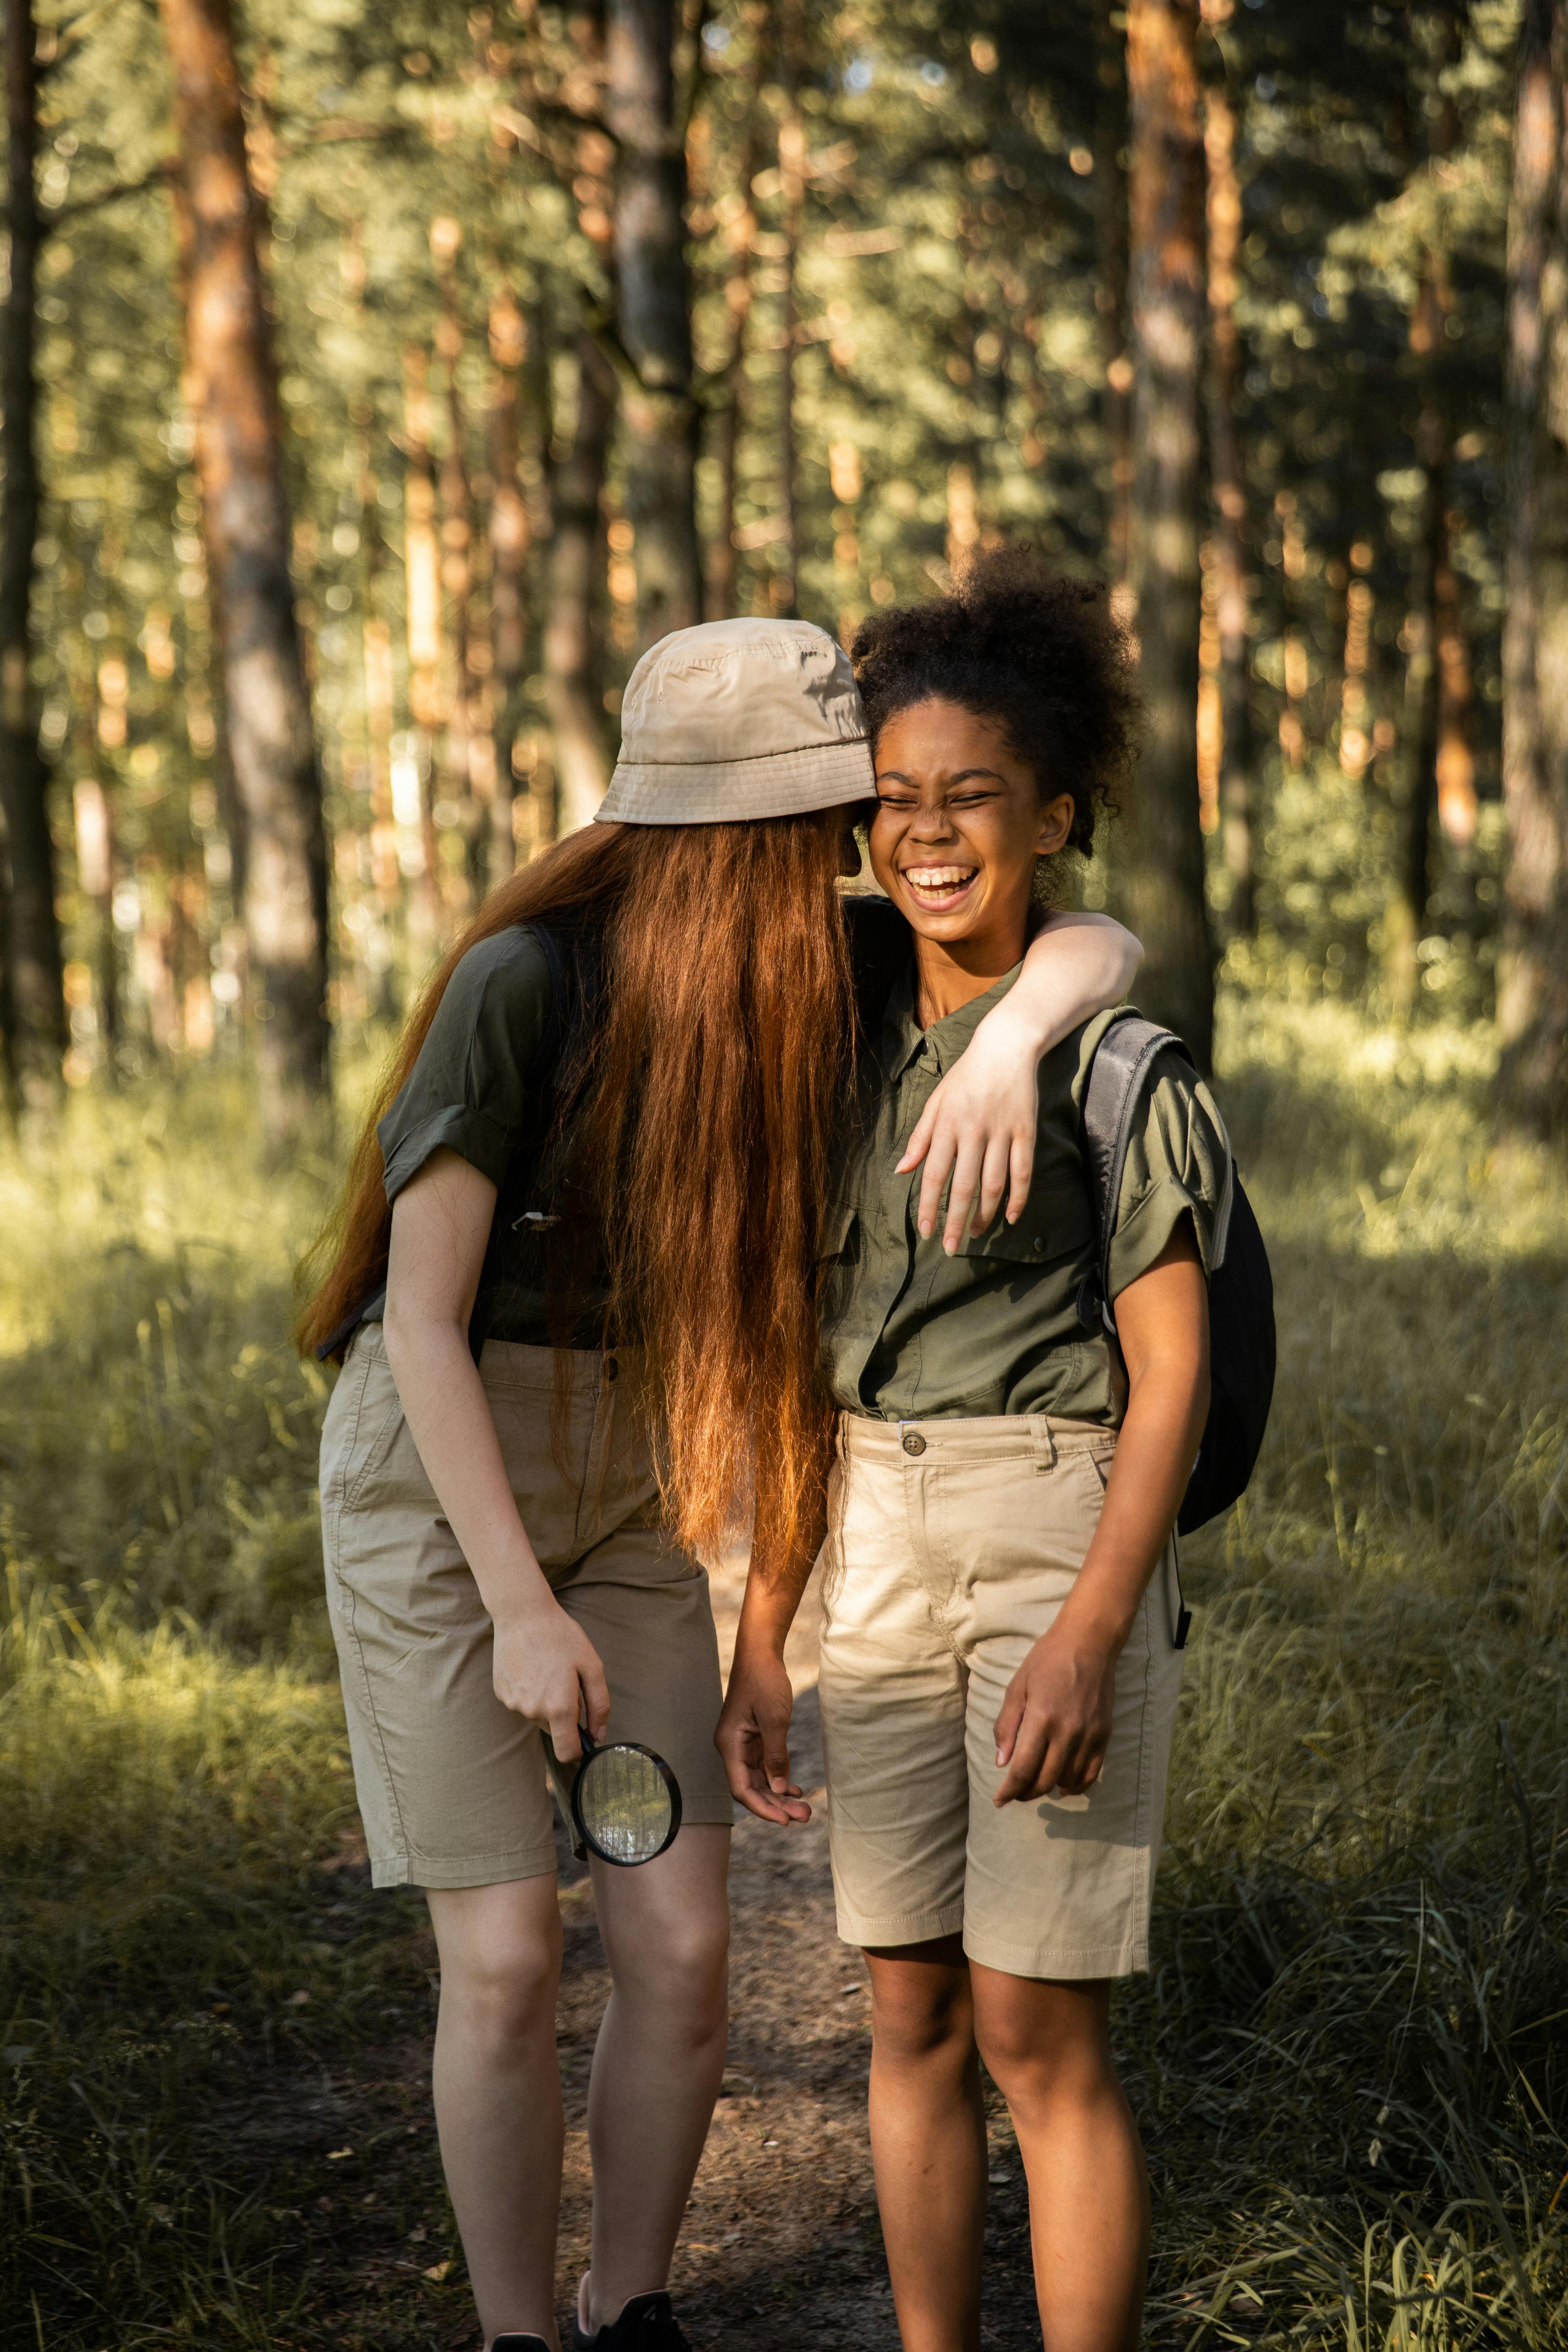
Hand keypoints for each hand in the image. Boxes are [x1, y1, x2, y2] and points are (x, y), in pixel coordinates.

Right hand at [492, 1603, 609, 1761]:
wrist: (522, 1614)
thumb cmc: (561, 1637)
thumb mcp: (592, 1667)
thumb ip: (599, 1706)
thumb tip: (599, 1736)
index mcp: (558, 1707)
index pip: (567, 1753)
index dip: (579, 1748)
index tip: (584, 1733)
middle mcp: (533, 1711)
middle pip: (555, 1731)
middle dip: (565, 1716)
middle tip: (567, 1682)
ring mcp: (513, 1703)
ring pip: (538, 1717)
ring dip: (547, 1703)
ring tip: (548, 1671)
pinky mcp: (502, 1693)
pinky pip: (522, 1703)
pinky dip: (530, 1693)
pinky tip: (532, 1668)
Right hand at [716, 1647, 811, 1824]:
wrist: (761, 1654)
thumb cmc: (765, 1681)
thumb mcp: (775, 1718)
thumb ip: (776, 1754)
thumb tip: (778, 1789)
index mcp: (729, 1744)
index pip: (742, 1788)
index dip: (762, 1808)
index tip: (786, 1820)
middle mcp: (732, 1748)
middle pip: (751, 1788)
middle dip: (776, 1806)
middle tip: (805, 1817)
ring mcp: (742, 1745)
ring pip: (759, 1780)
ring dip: (779, 1796)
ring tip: (804, 1809)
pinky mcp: (753, 1740)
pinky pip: (764, 1767)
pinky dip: (779, 1779)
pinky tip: (794, 1789)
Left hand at [897, 1001, 1038, 1250]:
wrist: (1005, 1047)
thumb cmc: (965, 1077)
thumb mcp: (936, 1102)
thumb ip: (920, 1138)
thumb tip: (901, 1171)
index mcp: (947, 1125)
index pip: (934, 1174)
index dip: (930, 1207)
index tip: (926, 1232)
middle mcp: (973, 1131)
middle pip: (964, 1186)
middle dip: (955, 1221)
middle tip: (950, 1247)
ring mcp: (1002, 1132)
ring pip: (994, 1184)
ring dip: (985, 1214)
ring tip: (975, 1233)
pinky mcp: (1025, 1131)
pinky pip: (1023, 1171)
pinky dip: (1018, 1198)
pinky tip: (1010, 1217)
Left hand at [992, 1617, 1119, 1803]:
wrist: (1089, 1643)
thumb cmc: (1046, 1661)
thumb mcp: (1017, 1687)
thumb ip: (1007, 1726)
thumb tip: (1001, 1762)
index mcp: (1041, 1718)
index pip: (1023, 1769)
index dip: (1009, 1790)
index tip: (998, 1801)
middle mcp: (1067, 1731)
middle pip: (1044, 1779)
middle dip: (1025, 1793)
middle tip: (1015, 1794)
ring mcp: (1089, 1734)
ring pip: (1067, 1780)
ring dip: (1048, 1788)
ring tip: (1035, 1786)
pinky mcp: (1105, 1734)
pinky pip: (1092, 1773)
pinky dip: (1077, 1786)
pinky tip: (1064, 1787)